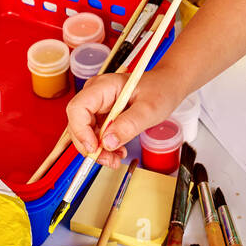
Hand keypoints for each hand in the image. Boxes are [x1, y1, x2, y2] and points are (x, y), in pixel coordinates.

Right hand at [65, 69, 183, 165]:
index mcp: (103, 86)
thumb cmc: (160, 89)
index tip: (94, 148)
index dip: (80, 130)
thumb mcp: (149, 109)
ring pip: (85, 133)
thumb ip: (128, 125)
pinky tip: (118, 151)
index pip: (77, 108)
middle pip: (78, 124)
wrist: (168, 85)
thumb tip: (107, 143)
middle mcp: (96, 95)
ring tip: (116, 157)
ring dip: (98, 150)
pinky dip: (104, 147)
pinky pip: (96, 135)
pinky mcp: (103, 116)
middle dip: (90, 146)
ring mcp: (98, 106)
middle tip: (109, 159)